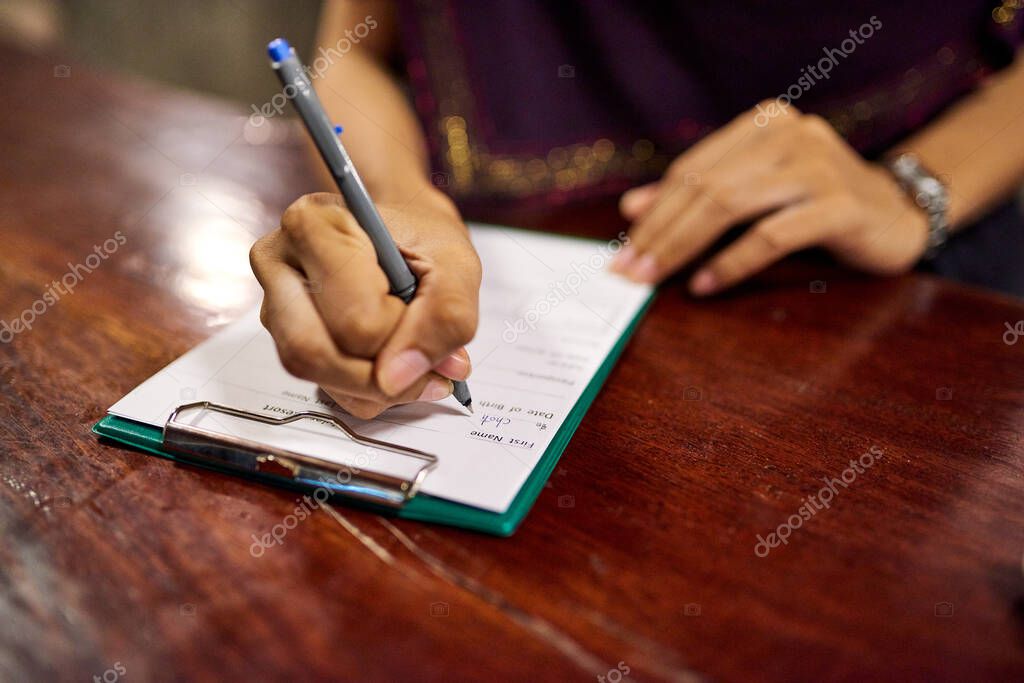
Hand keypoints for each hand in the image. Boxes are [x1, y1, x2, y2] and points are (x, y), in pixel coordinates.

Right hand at [250, 190, 481, 417]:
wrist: (407, 231)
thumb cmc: (425, 238)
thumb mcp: (457, 266)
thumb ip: (444, 318)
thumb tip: (395, 379)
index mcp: (312, 228)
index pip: (353, 319)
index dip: (403, 336)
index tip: (429, 318)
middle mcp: (280, 265)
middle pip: (314, 354)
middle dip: (382, 376)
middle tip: (430, 367)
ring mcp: (276, 305)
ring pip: (319, 378)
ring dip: (381, 387)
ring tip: (420, 362)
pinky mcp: (288, 337)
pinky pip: (327, 389)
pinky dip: (371, 392)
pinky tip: (398, 365)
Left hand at [611, 101, 928, 293]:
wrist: (898, 214)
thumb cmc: (815, 205)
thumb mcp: (754, 193)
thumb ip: (699, 194)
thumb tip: (631, 208)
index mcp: (764, 123)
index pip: (692, 169)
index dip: (652, 211)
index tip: (622, 250)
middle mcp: (790, 134)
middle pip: (704, 186)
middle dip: (659, 233)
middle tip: (629, 272)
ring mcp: (817, 166)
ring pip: (729, 205)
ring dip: (683, 248)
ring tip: (655, 280)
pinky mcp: (839, 204)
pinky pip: (770, 235)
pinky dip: (731, 263)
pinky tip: (705, 285)